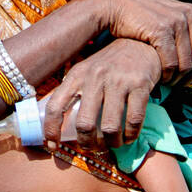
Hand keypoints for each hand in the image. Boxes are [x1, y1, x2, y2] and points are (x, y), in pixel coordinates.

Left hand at [41, 39, 161, 149]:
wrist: (139, 44)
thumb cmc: (109, 64)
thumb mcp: (86, 71)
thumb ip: (74, 92)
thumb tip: (58, 124)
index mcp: (77, 75)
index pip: (56, 106)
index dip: (51, 130)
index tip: (53, 145)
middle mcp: (95, 77)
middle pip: (85, 123)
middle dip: (88, 143)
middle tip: (92, 147)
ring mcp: (118, 81)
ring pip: (110, 127)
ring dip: (112, 143)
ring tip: (113, 143)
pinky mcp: (140, 85)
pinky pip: (134, 120)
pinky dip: (131, 135)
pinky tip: (129, 136)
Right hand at [100, 0, 191, 85]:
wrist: (117, 5)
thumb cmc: (145, 12)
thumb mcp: (174, 10)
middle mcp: (189, 16)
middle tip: (187, 88)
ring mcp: (175, 23)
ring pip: (187, 65)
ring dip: (179, 79)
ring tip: (172, 84)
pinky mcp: (160, 31)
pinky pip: (170, 63)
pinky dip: (167, 75)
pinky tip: (161, 78)